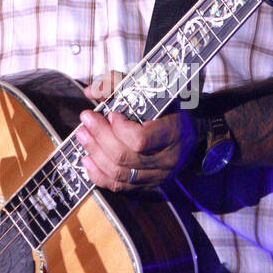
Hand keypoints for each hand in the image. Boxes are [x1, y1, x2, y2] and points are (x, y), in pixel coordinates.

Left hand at [78, 71, 197, 190]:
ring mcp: (156, 176)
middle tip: (85, 121)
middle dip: (99, 138)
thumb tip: (91, 91)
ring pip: (119, 174)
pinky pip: (118, 186)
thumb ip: (121, 86)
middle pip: (124, 157)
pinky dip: (98, 175)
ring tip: (83, 137)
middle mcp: (166, 159)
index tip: (111, 114)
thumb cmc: (169, 111)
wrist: (189, 137)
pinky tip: (87, 160)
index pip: (141, 140)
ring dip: (95, 154)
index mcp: (172, 133)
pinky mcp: (146, 185)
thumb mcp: (152, 93)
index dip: (120, 129)